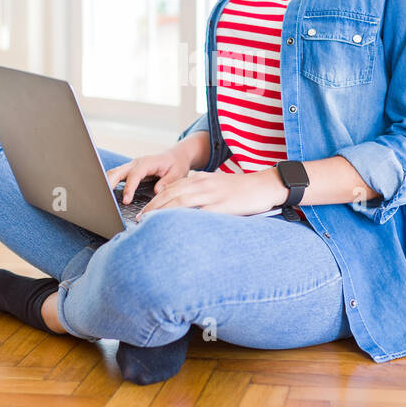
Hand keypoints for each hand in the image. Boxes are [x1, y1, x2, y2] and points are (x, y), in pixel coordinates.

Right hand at [105, 148, 194, 207]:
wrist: (176, 157)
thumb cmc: (177, 165)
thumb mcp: (177, 174)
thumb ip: (168, 182)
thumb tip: (157, 191)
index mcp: (147, 162)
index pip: (134, 175)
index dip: (129, 187)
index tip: (126, 200)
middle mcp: (136, 163)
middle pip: (117, 172)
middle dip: (109, 184)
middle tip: (105, 200)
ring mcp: (131, 167)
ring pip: (114, 173)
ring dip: (107, 184)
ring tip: (103, 199)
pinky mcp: (129, 172)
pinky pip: (116, 177)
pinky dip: (110, 184)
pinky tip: (107, 196)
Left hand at [136, 168, 288, 219]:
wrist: (265, 185)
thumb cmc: (242, 190)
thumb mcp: (218, 187)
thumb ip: (202, 194)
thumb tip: (186, 208)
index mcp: (201, 179)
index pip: (172, 187)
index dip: (156, 199)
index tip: (144, 211)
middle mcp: (203, 184)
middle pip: (171, 194)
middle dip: (153, 207)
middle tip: (140, 219)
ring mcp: (212, 194)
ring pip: (180, 201)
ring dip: (162, 212)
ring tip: (149, 223)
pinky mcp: (222, 205)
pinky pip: (200, 213)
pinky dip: (185, 219)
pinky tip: (175, 227)